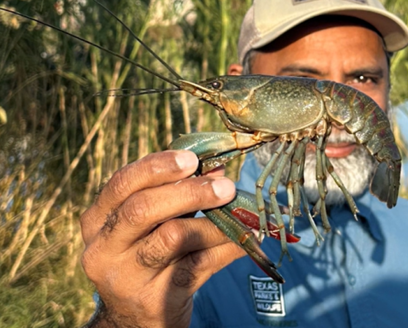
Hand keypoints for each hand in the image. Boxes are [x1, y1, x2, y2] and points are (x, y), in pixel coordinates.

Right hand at [79, 150, 245, 327]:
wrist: (134, 319)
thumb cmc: (146, 257)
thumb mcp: (150, 225)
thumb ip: (177, 195)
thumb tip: (217, 169)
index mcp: (97, 221)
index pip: (122, 183)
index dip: (158, 167)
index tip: (191, 159)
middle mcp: (103, 249)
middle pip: (142, 209)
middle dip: (189, 192)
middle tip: (225, 186)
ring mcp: (126, 277)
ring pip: (173, 237)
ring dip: (214, 223)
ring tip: (240, 214)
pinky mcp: (154, 299)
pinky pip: (199, 264)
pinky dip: (227, 248)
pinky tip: (246, 239)